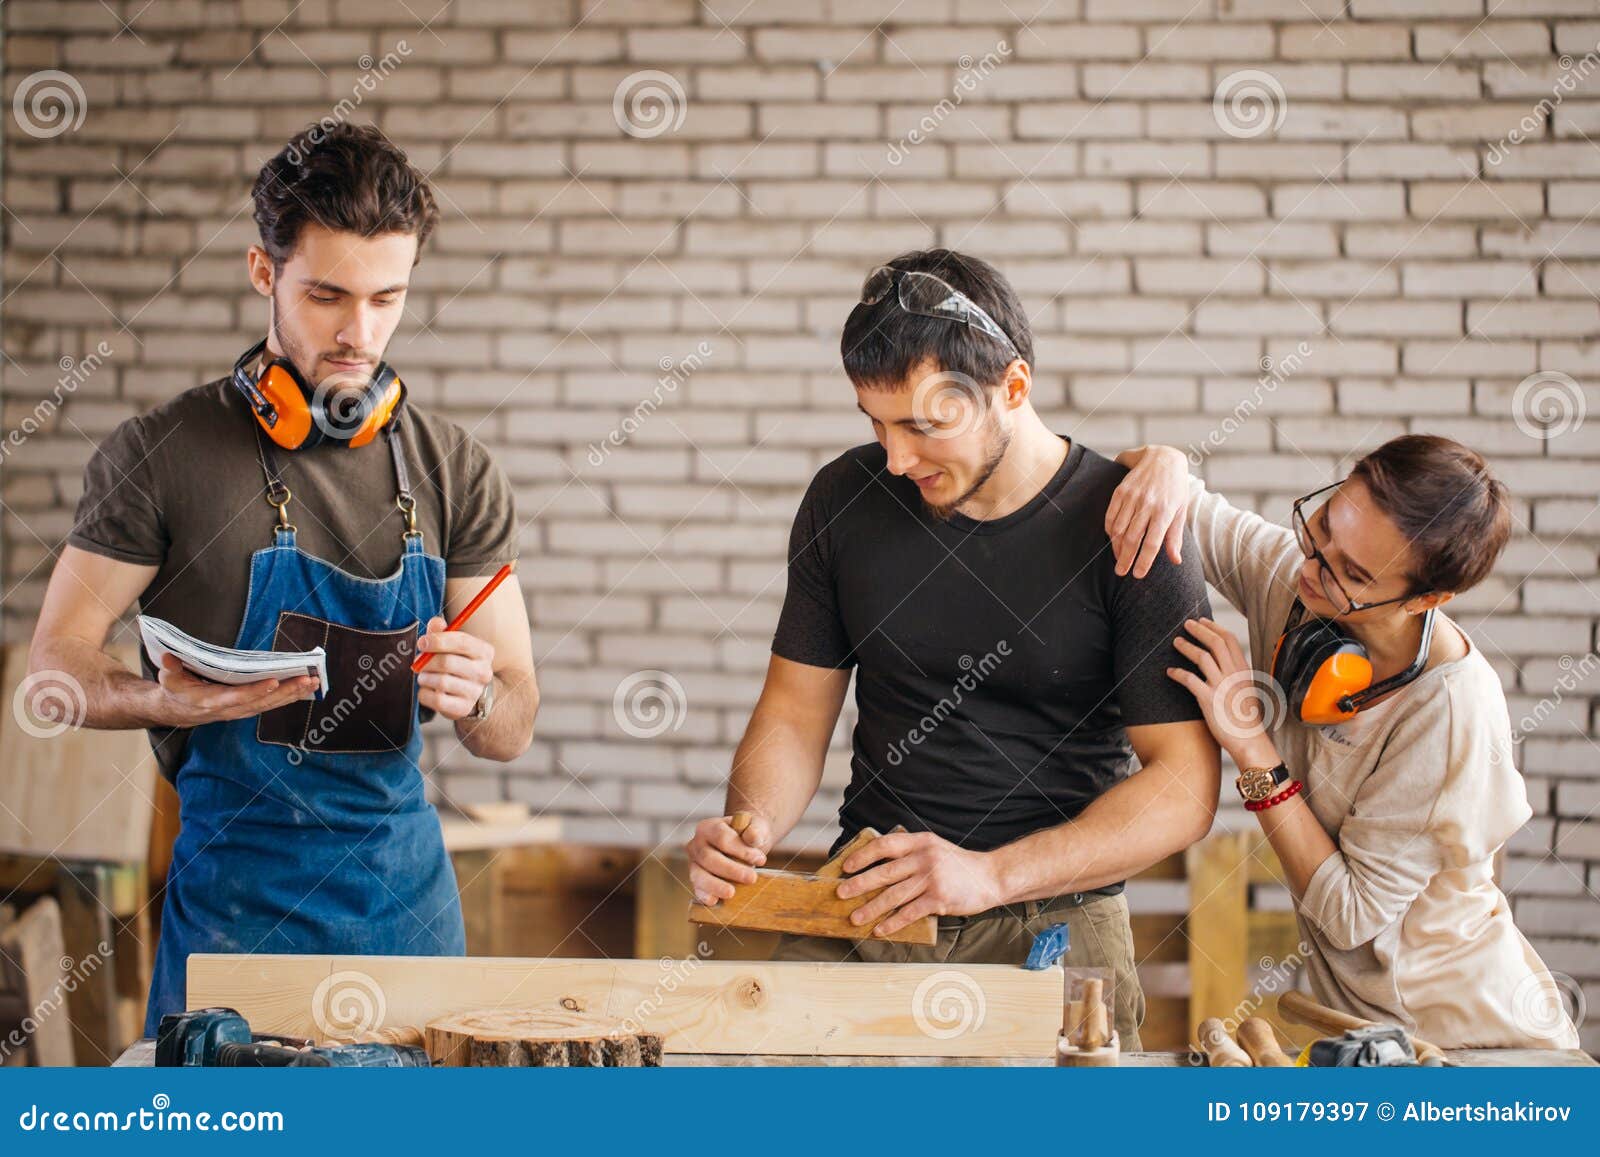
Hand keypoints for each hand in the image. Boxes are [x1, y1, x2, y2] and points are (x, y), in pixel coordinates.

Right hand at [154, 653, 317, 726]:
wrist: (177, 710)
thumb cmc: (176, 690)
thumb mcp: (168, 678)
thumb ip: (170, 668)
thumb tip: (169, 658)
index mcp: (210, 701)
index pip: (237, 697)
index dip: (256, 691)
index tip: (275, 682)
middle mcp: (229, 710)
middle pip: (262, 702)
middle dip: (287, 691)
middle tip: (309, 679)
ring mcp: (240, 711)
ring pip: (270, 705)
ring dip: (294, 694)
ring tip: (314, 681)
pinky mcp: (247, 709)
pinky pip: (271, 705)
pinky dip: (289, 697)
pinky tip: (306, 688)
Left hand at [415, 615, 495, 720]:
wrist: (471, 694)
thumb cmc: (458, 663)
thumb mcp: (453, 645)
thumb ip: (442, 632)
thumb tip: (436, 622)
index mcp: (484, 651)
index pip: (462, 642)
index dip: (438, 640)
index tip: (422, 642)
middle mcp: (483, 672)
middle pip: (447, 662)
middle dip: (427, 661)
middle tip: (417, 662)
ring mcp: (475, 692)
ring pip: (441, 682)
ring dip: (425, 678)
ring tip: (424, 676)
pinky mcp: (463, 708)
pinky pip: (436, 700)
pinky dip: (424, 694)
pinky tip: (427, 690)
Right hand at [686, 812, 772, 904]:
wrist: (744, 842)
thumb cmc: (748, 834)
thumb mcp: (755, 826)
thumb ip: (756, 830)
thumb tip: (753, 838)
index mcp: (709, 827)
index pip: (721, 837)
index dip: (740, 850)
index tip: (761, 860)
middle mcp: (696, 844)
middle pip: (708, 857)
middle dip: (731, 870)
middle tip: (752, 878)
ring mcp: (694, 863)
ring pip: (698, 874)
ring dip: (715, 885)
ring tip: (732, 893)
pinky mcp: (696, 879)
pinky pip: (697, 888)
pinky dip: (704, 895)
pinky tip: (715, 900)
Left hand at [835, 830, 1003, 938]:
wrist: (991, 876)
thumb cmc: (958, 865)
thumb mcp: (934, 848)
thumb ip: (911, 852)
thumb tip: (877, 864)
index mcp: (920, 842)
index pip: (885, 845)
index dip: (863, 856)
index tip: (846, 866)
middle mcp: (924, 858)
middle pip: (884, 872)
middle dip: (858, 884)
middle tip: (840, 893)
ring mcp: (932, 878)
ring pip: (893, 895)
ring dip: (871, 908)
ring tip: (855, 917)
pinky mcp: (939, 899)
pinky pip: (909, 912)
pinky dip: (892, 923)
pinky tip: (880, 929)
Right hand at [1106, 444, 1191, 577]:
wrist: (1163, 458)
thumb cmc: (1175, 488)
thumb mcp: (1181, 510)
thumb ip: (1175, 537)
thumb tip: (1175, 561)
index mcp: (1164, 511)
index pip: (1151, 543)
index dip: (1143, 561)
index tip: (1137, 574)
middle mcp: (1147, 505)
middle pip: (1132, 539)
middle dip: (1125, 559)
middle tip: (1121, 572)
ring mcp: (1132, 497)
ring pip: (1118, 529)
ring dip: (1116, 547)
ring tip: (1118, 558)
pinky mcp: (1120, 491)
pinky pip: (1110, 515)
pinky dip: (1109, 530)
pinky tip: (1112, 539)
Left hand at [1166, 617, 1279, 766]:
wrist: (1249, 741)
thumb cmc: (1246, 719)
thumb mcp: (1246, 690)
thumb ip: (1236, 675)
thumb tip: (1224, 664)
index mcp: (1244, 670)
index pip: (1229, 640)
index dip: (1214, 628)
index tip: (1203, 621)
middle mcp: (1234, 675)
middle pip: (1216, 643)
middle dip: (1199, 630)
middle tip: (1186, 624)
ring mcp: (1222, 686)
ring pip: (1202, 657)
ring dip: (1186, 647)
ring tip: (1176, 642)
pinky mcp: (1209, 700)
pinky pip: (1189, 680)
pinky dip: (1177, 673)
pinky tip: (1169, 672)